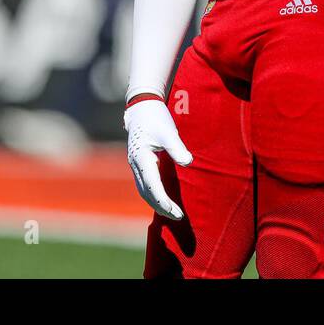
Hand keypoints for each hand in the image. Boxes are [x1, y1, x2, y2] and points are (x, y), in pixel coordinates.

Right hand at [123, 97, 192, 219]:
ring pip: (143, 190)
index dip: (163, 202)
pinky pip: (144, 185)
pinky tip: (163, 199)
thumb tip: (187, 163)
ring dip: (156, 203)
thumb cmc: (156, 118)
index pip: (152, 186)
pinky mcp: (139, 163)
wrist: (142, 107)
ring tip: (172, 212)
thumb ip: (177, 148)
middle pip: (146, 193)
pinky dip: (153, 195)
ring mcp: (135, 164)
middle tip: (178, 217)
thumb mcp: (168, 132)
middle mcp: (135, 164)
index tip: (176, 212)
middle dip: (161, 207)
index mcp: (142, 158)